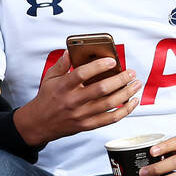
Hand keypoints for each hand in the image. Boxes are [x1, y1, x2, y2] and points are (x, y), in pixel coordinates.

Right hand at [13, 52, 141, 148]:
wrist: (38, 124)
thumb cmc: (46, 98)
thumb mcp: (49, 78)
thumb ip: (62, 64)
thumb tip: (70, 50)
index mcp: (63, 87)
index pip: (82, 74)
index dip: (98, 66)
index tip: (112, 61)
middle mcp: (73, 101)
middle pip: (101, 90)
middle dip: (120, 80)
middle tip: (131, 73)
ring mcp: (81, 115)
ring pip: (109, 104)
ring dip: (126, 93)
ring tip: (136, 84)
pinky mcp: (87, 125)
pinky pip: (110, 119)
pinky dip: (124, 111)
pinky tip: (133, 102)